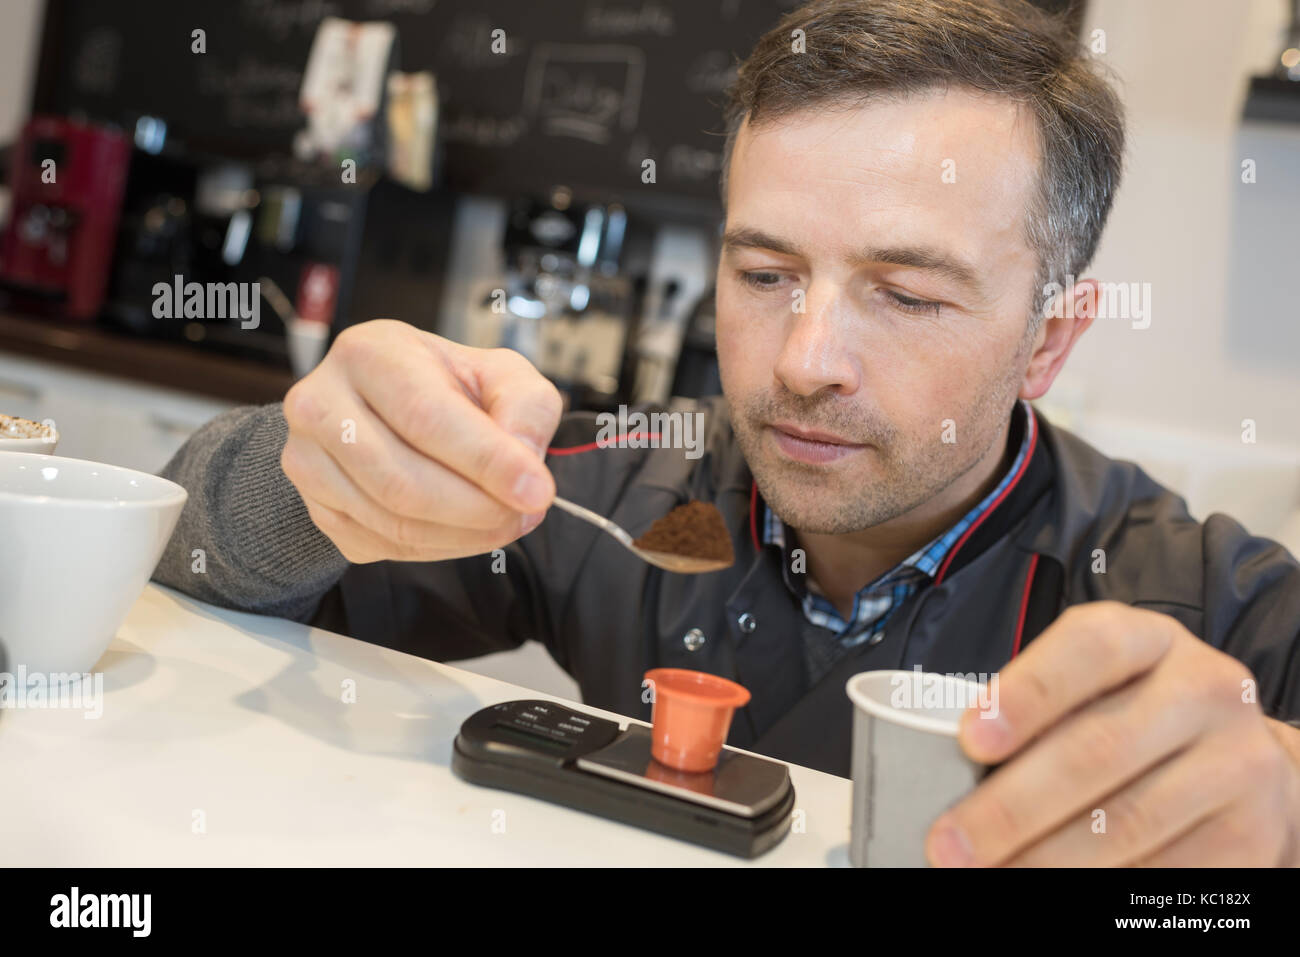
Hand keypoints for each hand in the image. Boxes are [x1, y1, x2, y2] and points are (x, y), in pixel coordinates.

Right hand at [280, 319, 562, 563]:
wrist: (387, 407)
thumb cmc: (446, 386)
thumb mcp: (500, 373)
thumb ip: (525, 406)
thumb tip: (523, 462)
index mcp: (367, 354)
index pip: (426, 417)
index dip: (486, 461)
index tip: (537, 491)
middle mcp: (320, 405)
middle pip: (403, 482)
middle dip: (480, 509)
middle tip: (528, 512)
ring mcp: (308, 462)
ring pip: (393, 523)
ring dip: (466, 534)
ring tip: (507, 519)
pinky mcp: (317, 509)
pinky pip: (384, 546)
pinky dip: (440, 547)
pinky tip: (467, 527)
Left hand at [925, 601, 1299, 865]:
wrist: (1246, 763)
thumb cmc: (1136, 715)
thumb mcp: (1093, 689)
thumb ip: (1036, 712)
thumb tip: (948, 768)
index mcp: (1149, 639)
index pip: (1090, 648)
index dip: (1027, 693)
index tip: (969, 740)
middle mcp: (1203, 689)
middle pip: (1098, 748)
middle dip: (1011, 806)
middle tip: (950, 844)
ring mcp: (1235, 762)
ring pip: (1126, 822)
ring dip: (1045, 859)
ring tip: (989, 874)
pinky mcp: (1249, 834)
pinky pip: (1163, 872)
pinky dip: (1099, 888)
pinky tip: (1052, 890)